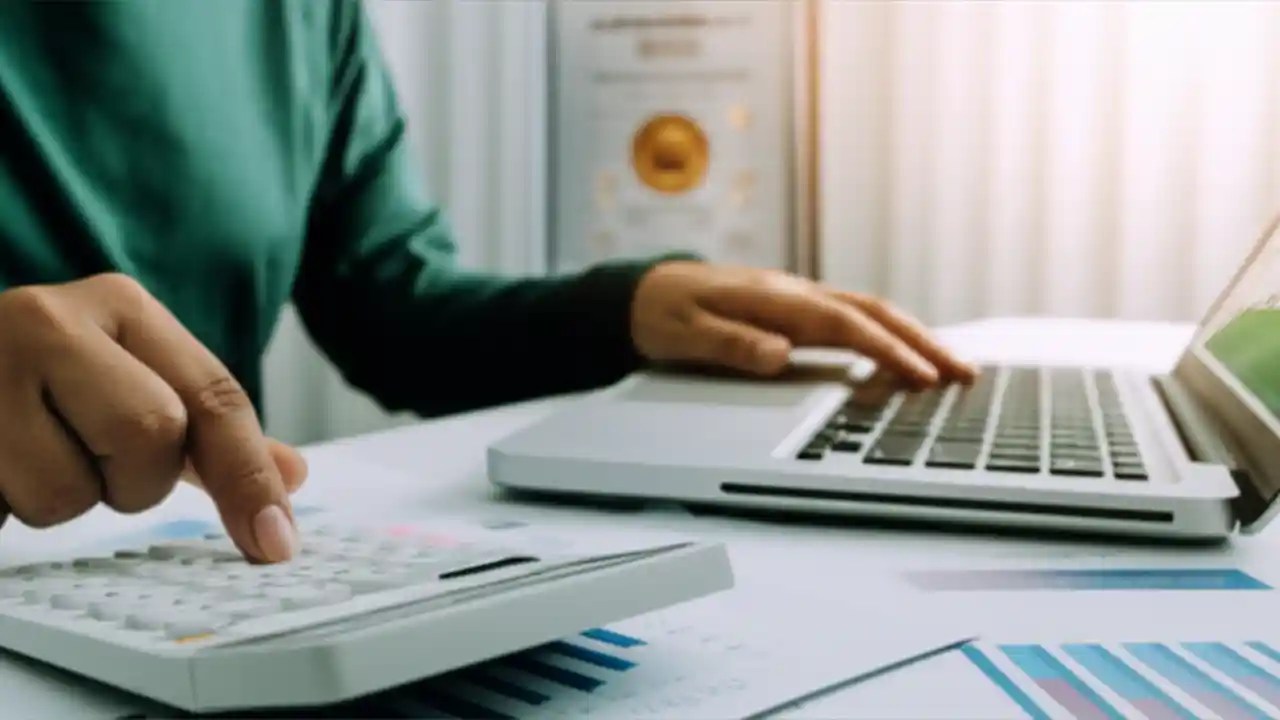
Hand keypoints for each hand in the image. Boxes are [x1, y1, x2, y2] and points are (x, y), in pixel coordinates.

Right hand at [0, 273, 304, 561]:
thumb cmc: (37, 382)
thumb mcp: (129, 382)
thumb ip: (209, 433)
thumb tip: (292, 477)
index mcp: (120, 305)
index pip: (215, 396)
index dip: (249, 478)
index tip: (274, 544)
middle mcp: (51, 319)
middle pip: (151, 436)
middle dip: (132, 480)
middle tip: (91, 461)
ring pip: (68, 490)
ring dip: (58, 499)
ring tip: (25, 458)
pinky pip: (0, 509)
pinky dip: (4, 508)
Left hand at [631, 262, 975, 387]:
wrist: (642, 290)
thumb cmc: (662, 313)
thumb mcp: (684, 335)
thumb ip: (731, 344)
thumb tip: (780, 354)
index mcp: (774, 300)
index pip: (844, 325)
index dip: (886, 350)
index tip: (921, 375)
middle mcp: (794, 294)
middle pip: (872, 312)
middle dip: (922, 341)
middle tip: (964, 373)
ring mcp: (798, 299)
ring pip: (868, 312)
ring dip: (912, 337)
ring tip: (951, 367)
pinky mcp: (795, 309)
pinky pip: (853, 319)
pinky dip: (887, 335)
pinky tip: (903, 355)